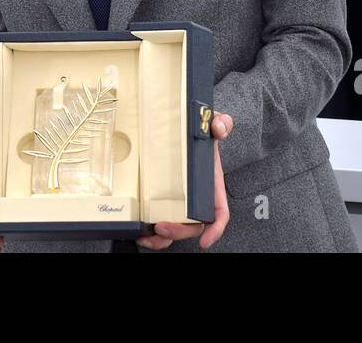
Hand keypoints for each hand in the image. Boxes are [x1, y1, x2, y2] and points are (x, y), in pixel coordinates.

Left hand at [137, 111, 231, 250]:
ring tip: (146, 236)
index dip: (216, 229)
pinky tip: (140, 232)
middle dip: (179, 231)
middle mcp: (197, 196)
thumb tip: (218, 128)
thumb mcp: (214, 122)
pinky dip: (151, 232)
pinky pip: (160, 220)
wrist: (188, 126)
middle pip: (193, 226)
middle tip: (161, 227)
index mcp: (211, 184)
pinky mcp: (164, 198)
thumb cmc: (201, 130)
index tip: (206, 240)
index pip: (219, 211)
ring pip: (175, 228)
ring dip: (162, 239)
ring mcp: (180, 200)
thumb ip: (221, 123)